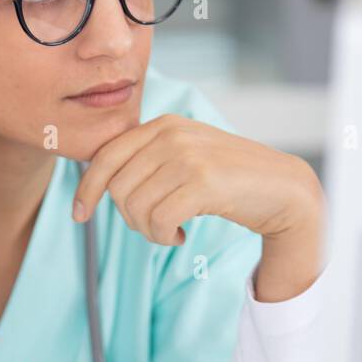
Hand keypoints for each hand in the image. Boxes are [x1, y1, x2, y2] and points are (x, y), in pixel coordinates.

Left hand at [72, 114, 325, 299]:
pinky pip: (157, 220)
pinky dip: (163, 236)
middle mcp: (173, 134)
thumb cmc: (229, 182)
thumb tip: (98, 186)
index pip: (106, 156)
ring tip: (170, 230)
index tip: (79, 215)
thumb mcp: (185, 159)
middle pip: (118, 188)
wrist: (282, 191)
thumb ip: (148, 162)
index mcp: (164, 124)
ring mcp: (188, 155)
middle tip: (155, 226)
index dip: (87, 189)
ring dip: (148, 231)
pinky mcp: (203, 181)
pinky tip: (180, 235)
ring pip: (135, 207)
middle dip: (129, 218)